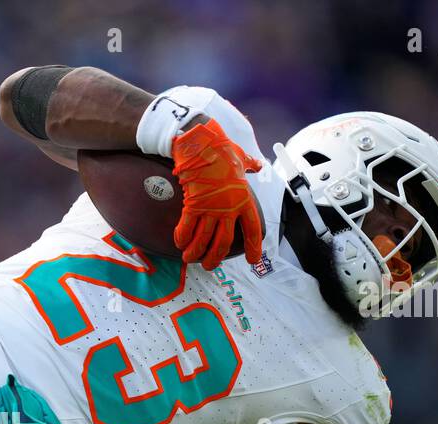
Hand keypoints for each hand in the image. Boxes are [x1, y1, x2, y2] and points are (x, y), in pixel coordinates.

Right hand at [170, 119, 263, 269]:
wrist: (202, 143)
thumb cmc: (221, 149)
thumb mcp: (242, 157)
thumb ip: (250, 165)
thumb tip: (258, 165)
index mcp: (243, 199)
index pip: (252, 229)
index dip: (253, 247)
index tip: (252, 260)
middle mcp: (228, 208)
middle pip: (223, 242)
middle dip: (215, 257)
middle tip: (210, 265)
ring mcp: (210, 208)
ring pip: (203, 240)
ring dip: (196, 253)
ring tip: (190, 259)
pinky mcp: (193, 205)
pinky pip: (187, 228)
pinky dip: (182, 238)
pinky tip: (179, 243)